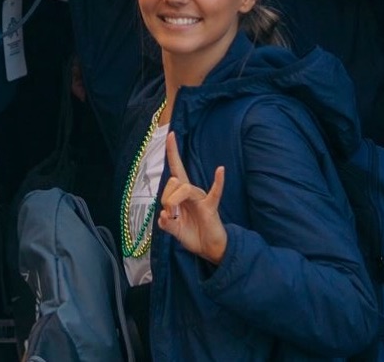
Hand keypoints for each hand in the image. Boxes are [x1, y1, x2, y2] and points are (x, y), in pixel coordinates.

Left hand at [156, 132, 228, 264]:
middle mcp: (192, 192)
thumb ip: (166, 223)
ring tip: (174, 217)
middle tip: (169, 214)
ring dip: (173, 202)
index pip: (176, 170)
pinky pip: (215, 192)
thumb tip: (163, 215)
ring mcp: (202, 198)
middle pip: (173, 181)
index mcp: (182, 194)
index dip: (172, 153)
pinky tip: (220, 170)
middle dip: (165, 197)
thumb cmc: (192, 235)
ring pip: (183, 188)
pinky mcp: (211, 207)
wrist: (209, 249)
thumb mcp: (173, 230)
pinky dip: (218, 181)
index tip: (170, 134)